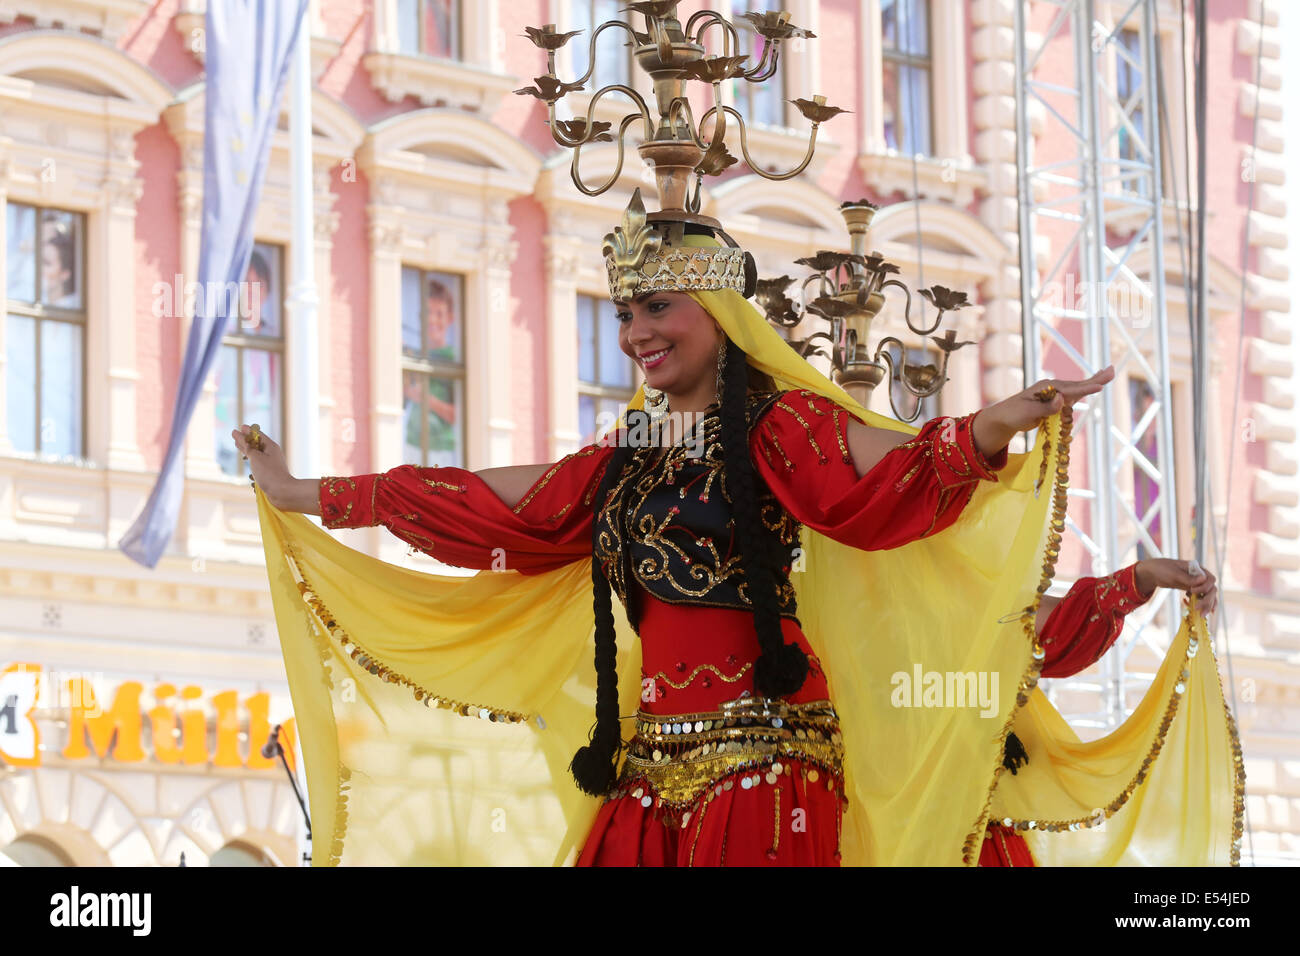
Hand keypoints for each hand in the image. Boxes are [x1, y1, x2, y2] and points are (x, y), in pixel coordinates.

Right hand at [230, 424, 293, 503]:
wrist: (283, 492)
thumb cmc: (269, 473)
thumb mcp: (255, 457)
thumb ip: (245, 446)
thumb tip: (237, 433)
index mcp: (270, 446)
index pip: (257, 435)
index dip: (248, 431)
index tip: (241, 427)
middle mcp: (272, 454)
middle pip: (256, 444)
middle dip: (246, 440)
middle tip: (236, 436)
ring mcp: (271, 464)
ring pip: (257, 455)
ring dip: (248, 452)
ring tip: (240, 448)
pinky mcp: (270, 474)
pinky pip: (259, 466)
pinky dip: (252, 465)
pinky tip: (248, 466)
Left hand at [972, 366, 1115, 458]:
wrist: (1004, 417)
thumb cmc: (1014, 414)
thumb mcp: (1027, 412)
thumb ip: (1045, 407)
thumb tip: (1062, 399)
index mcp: (1046, 387)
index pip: (1069, 389)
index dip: (1085, 388)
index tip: (1100, 387)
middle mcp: (1052, 387)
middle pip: (1077, 384)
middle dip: (1095, 378)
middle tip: (1112, 370)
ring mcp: (1054, 393)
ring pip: (1077, 389)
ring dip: (1092, 382)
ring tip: (1108, 373)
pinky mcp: (1054, 401)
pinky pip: (1073, 396)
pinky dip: (1084, 390)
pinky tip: (1093, 386)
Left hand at [1134, 558, 1217, 615]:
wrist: (1153, 572)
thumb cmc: (1162, 569)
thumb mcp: (1174, 574)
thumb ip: (1189, 578)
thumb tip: (1204, 579)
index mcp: (1197, 569)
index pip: (1210, 580)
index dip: (1204, 587)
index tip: (1191, 590)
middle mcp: (1199, 576)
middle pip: (1211, 590)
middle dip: (1208, 601)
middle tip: (1199, 611)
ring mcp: (1196, 584)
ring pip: (1208, 595)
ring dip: (1207, 605)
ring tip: (1202, 615)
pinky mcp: (1191, 590)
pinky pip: (1200, 598)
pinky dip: (1200, 604)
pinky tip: (1194, 609)